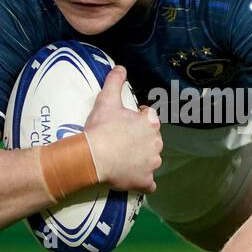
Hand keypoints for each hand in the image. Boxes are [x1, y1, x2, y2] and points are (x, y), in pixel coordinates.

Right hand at [83, 66, 161, 192]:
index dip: (140, 119)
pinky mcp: (145, 181)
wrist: (94, 156)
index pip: (150, 118)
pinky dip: (144, 182)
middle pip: (152, 140)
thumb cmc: (101, 128)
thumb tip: (121, 67)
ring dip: (143, 160)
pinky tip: (135, 180)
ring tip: (126, 160)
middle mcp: (156, 143)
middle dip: (142, 140)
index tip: (128, 122)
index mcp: (150, 123)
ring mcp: (152, 164)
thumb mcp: (107, 100)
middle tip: (124, 141)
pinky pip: (149, 183)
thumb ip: (115, 81)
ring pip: (152, 161)